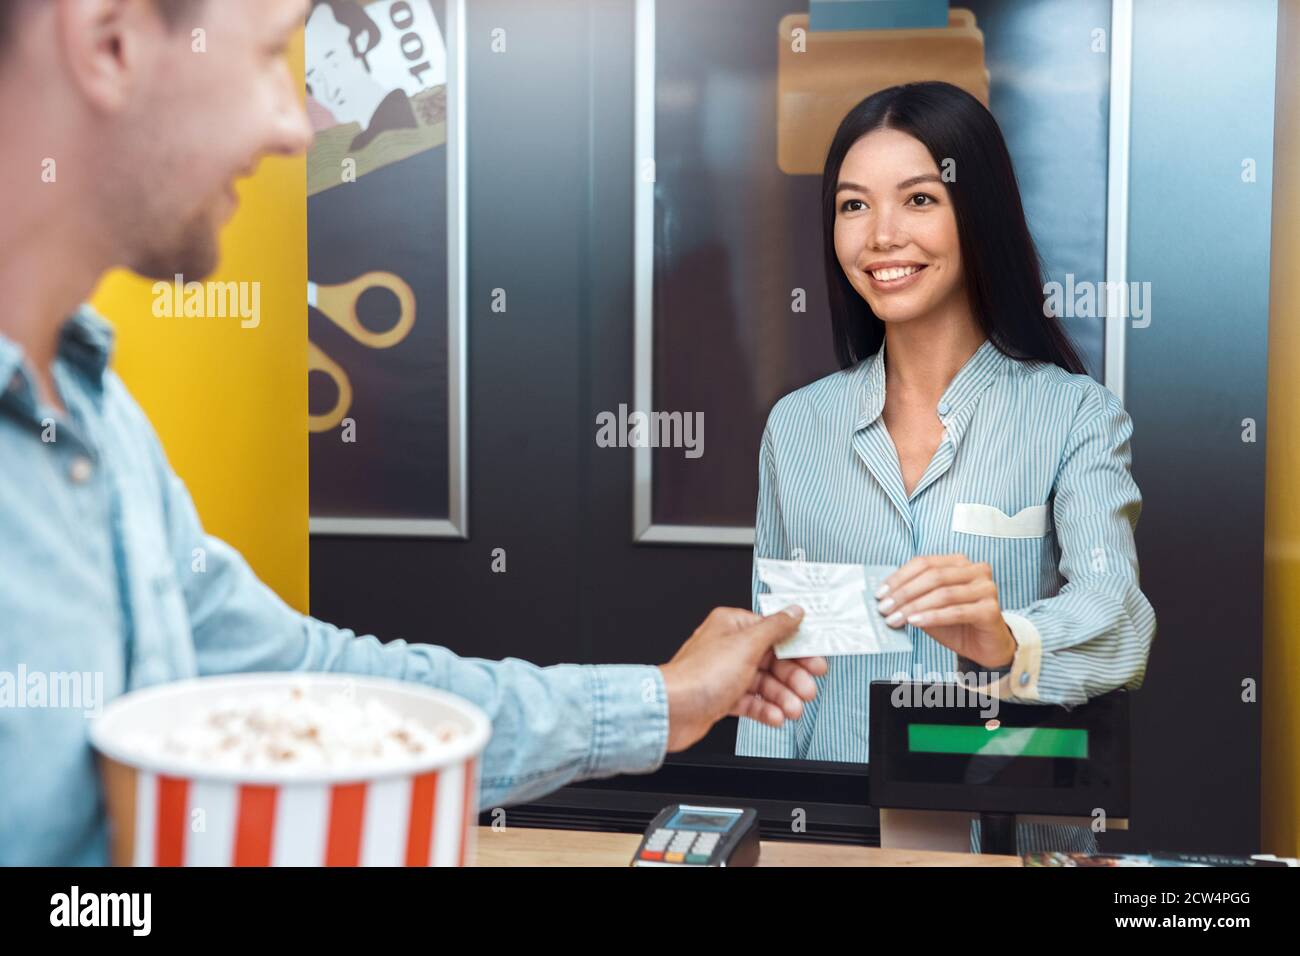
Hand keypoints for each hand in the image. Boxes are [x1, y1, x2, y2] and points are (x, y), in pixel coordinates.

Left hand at [658, 606, 826, 752]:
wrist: (672, 711)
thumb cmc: (699, 675)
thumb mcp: (746, 645)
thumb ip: (775, 628)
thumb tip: (793, 612)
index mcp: (732, 626)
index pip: (774, 633)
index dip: (797, 648)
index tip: (815, 660)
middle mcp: (728, 648)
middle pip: (772, 660)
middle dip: (792, 678)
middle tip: (807, 689)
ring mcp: (725, 674)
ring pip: (764, 684)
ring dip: (782, 697)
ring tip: (793, 709)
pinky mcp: (722, 698)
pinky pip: (751, 702)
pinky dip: (766, 710)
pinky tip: (776, 717)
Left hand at [875, 554, 1015, 669]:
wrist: (985, 646)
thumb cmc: (957, 624)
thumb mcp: (930, 607)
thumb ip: (913, 598)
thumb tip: (885, 597)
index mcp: (958, 563)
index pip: (924, 563)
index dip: (900, 577)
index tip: (880, 592)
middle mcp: (975, 570)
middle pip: (933, 576)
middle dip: (904, 593)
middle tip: (885, 608)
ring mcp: (986, 588)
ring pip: (943, 594)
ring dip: (915, 606)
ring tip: (896, 618)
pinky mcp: (990, 609)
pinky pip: (956, 611)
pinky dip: (933, 617)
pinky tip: (916, 622)